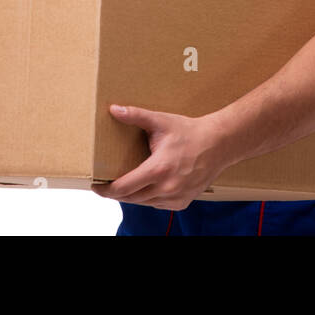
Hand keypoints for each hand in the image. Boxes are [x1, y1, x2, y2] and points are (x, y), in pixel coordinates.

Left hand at [92, 104, 229, 210]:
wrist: (219, 144)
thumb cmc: (189, 132)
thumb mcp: (161, 121)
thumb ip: (136, 116)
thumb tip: (114, 109)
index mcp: (158, 170)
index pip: (123, 188)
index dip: (105, 190)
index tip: (95, 185)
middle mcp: (166, 188)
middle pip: (130, 198)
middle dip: (116, 192)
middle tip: (106, 183)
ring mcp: (175, 198)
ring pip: (144, 203)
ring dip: (132, 195)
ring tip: (125, 183)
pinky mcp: (183, 202)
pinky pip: (157, 204)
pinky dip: (149, 197)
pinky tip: (147, 186)